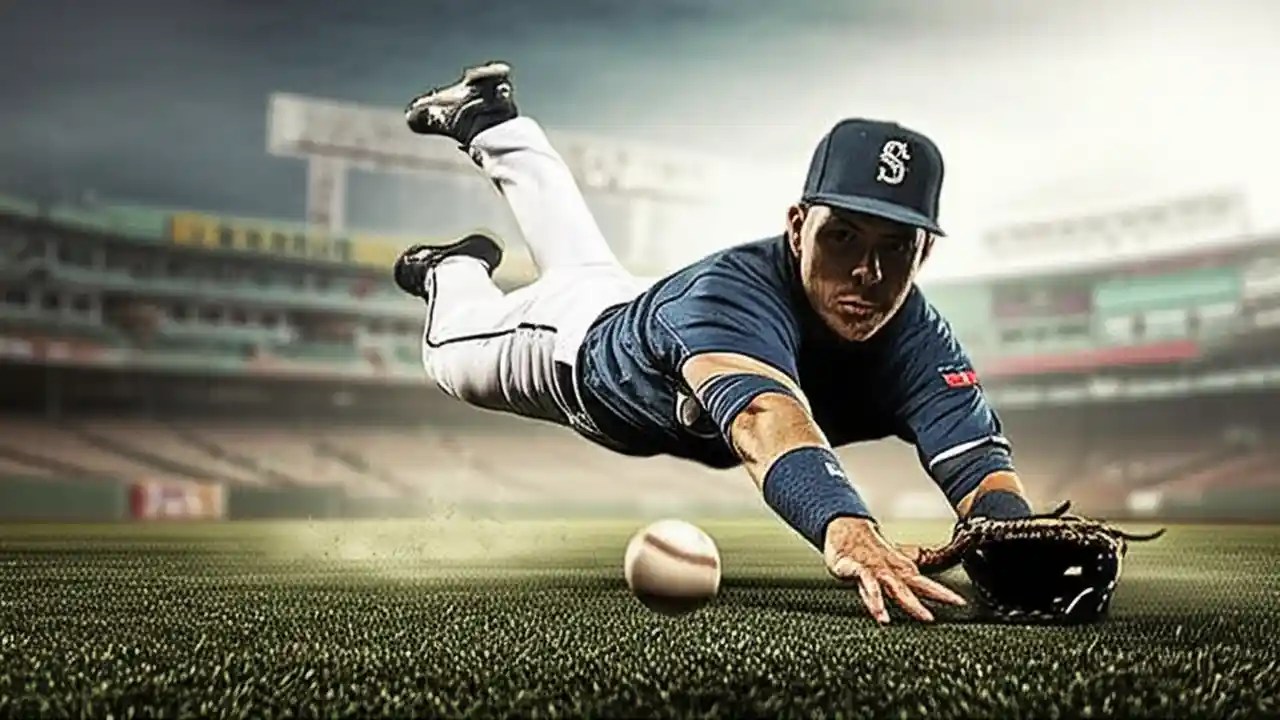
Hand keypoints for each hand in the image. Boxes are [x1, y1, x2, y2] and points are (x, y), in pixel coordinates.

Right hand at [824, 517, 965, 623]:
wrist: (842, 531)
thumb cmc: (865, 551)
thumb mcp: (885, 566)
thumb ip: (899, 578)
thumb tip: (914, 584)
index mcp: (899, 570)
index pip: (925, 584)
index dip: (943, 593)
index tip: (961, 603)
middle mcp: (891, 570)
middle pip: (916, 584)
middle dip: (936, 594)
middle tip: (954, 605)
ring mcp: (875, 568)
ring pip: (895, 586)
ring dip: (910, 602)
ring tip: (924, 616)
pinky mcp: (856, 568)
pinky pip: (868, 584)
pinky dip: (875, 598)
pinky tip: (880, 613)